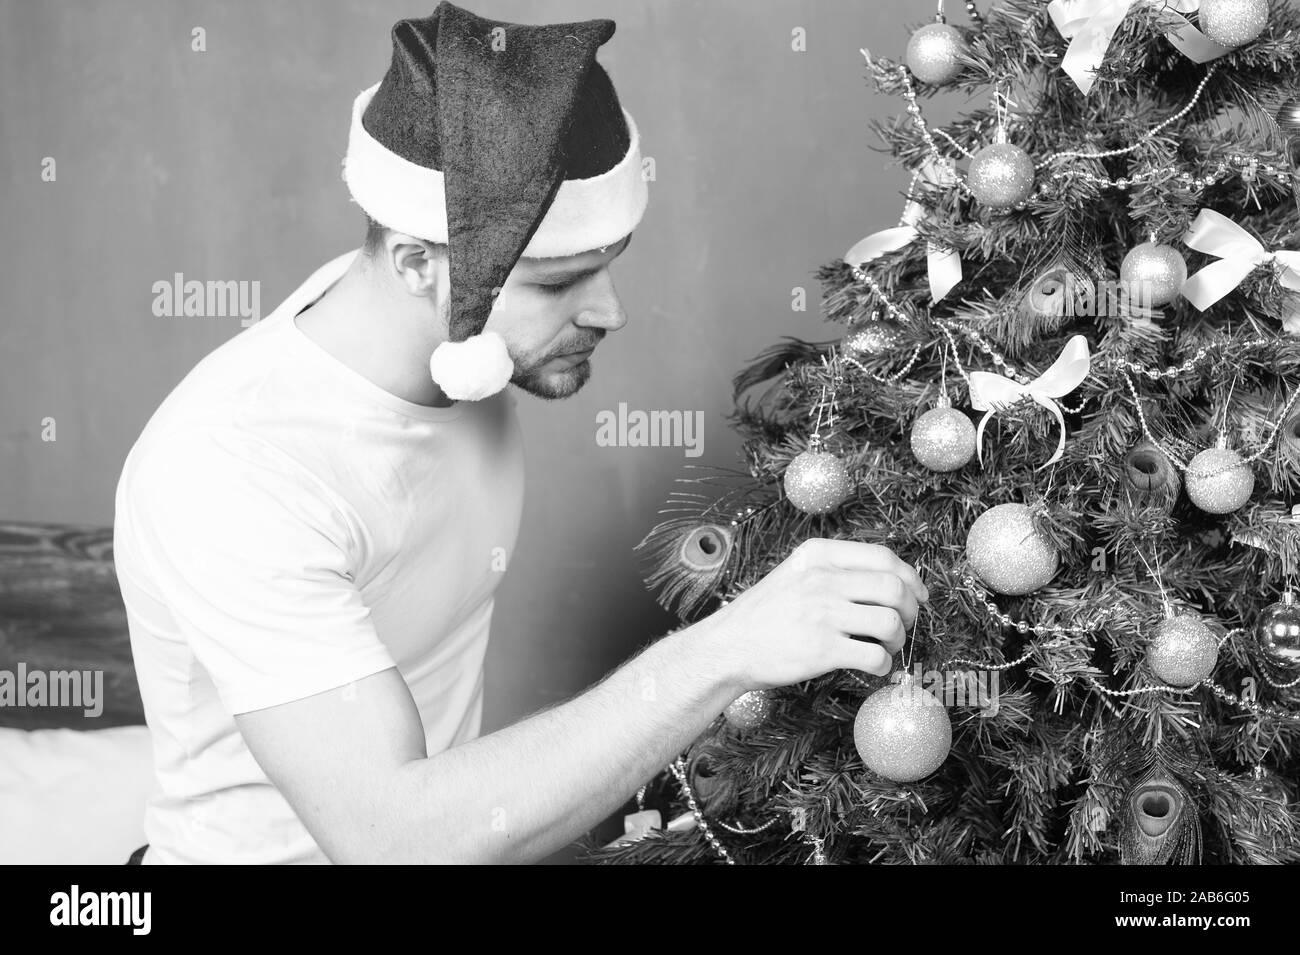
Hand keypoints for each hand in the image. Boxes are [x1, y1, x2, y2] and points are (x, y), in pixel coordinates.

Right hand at [694, 538, 928, 693]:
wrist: (727, 647)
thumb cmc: (764, 613)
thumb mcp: (795, 573)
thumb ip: (834, 569)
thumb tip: (890, 581)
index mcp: (818, 555)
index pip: (883, 557)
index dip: (910, 578)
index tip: (918, 596)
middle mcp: (822, 580)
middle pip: (894, 588)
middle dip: (911, 610)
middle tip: (905, 625)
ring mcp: (822, 614)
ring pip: (890, 622)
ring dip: (899, 639)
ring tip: (888, 647)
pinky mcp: (822, 650)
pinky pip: (875, 657)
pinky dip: (884, 665)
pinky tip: (875, 667)